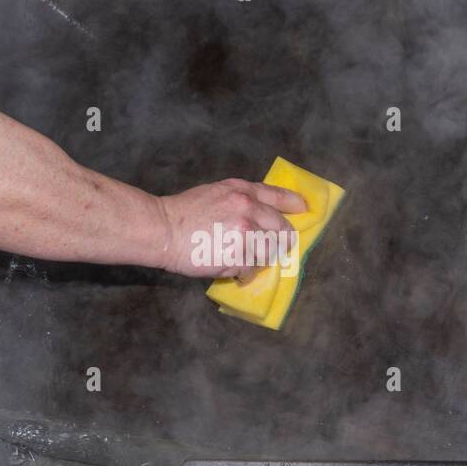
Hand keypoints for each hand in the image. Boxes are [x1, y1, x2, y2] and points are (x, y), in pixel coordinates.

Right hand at [156, 178, 306, 277]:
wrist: (163, 229)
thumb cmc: (183, 212)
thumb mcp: (214, 192)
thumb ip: (239, 199)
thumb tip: (260, 214)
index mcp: (242, 192)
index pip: (278, 196)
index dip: (293, 204)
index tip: (303, 209)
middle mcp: (248, 210)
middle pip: (282, 230)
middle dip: (279, 241)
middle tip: (269, 248)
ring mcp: (245, 234)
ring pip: (269, 253)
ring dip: (259, 259)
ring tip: (243, 260)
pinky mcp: (238, 257)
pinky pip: (252, 270)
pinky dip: (244, 273)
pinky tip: (232, 270)